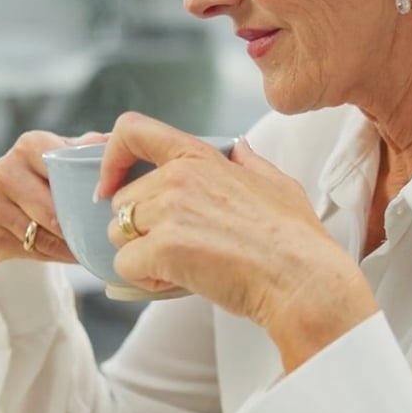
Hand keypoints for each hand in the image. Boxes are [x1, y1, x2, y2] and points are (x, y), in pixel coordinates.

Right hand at [0, 130, 107, 265]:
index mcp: (29, 145)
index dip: (81, 189)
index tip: (104, 204)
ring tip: (86, 247)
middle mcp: (3, 169)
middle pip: (48, 208)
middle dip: (74, 225)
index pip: (60, 166)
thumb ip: (88, 148)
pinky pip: (29, 249)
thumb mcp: (66, 156)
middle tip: (98, 236)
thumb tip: (112, 141)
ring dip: (66, 245)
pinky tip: (65, 252)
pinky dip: (52, 254)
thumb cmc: (47, 176)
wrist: (7, 202)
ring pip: (39, 234)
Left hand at [97, 114, 374, 366]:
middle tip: (176, 248)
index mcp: (199, 157)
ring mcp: (167, 212)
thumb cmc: (295, 239)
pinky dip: (143, 280)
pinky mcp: (163, 249)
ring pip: (118, 234)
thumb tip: (239, 148)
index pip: (132, 131)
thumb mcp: (277, 183)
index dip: (110, 157)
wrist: (302, 279)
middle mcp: (177, 178)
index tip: (109, 185)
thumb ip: (249, 162)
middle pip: (122, 202)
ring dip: (141, 254)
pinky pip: (125, 266)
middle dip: (139, 228)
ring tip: (180, 266)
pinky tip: (176, 282)